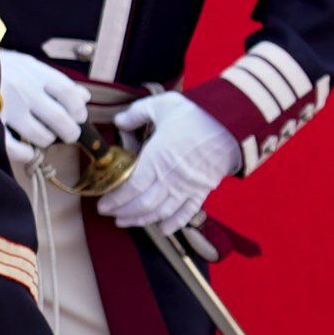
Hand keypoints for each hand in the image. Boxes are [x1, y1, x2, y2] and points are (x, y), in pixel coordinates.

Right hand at [0, 51, 87, 155]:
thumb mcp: (24, 64)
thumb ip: (54, 81)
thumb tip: (85, 97)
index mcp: (34, 73)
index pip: (70, 95)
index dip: (78, 109)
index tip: (77, 116)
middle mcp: (25, 91)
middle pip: (62, 120)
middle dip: (70, 132)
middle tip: (67, 134)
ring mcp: (8, 110)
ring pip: (42, 136)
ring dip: (46, 140)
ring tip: (40, 137)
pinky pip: (17, 149)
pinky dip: (27, 154)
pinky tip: (28, 151)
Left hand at [100, 88, 234, 237]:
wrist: (232, 124)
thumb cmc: (195, 113)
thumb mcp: (160, 106)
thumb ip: (136, 114)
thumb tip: (119, 121)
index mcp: (156, 159)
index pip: (131, 188)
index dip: (115, 200)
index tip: (102, 205)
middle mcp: (171, 178)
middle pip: (143, 204)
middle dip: (123, 212)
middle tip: (109, 214)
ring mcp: (188, 186)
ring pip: (162, 212)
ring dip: (142, 220)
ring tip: (126, 222)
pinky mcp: (203, 189)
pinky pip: (188, 212)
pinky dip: (175, 223)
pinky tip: (163, 229)